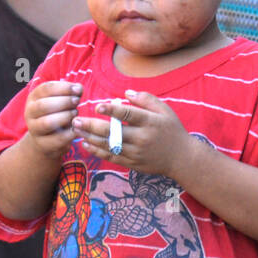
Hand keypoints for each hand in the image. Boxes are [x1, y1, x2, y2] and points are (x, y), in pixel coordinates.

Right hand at [25, 81, 82, 156]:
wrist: (45, 139)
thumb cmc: (56, 114)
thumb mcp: (61, 101)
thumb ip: (70, 93)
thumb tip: (79, 88)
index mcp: (33, 98)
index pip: (45, 89)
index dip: (63, 88)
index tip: (78, 89)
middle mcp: (30, 113)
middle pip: (44, 105)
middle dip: (64, 102)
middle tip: (76, 101)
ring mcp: (34, 129)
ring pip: (47, 122)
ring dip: (65, 116)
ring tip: (75, 113)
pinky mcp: (42, 144)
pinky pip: (57, 138)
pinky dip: (69, 133)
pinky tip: (76, 128)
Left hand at [72, 89, 196, 178]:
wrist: (181, 158)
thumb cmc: (172, 130)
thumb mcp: (164, 110)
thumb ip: (146, 99)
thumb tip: (125, 94)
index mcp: (150, 122)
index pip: (128, 115)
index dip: (112, 111)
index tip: (97, 106)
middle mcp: (142, 138)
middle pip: (113, 132)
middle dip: (92, 126)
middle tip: (76, 119)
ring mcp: (136, 153)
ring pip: (109, 146)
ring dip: (90, 138)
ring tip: (76, 130)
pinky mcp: (132, 164)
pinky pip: (111, 158)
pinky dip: (97, 151)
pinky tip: (86, 144)